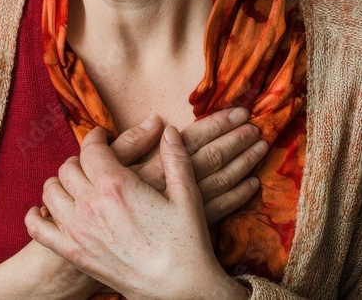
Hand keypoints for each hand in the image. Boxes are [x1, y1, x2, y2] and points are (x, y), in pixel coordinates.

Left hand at [25, 125, 233, 299]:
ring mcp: (78, 230)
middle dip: (81, 160)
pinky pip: (38, 229)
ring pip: (50, 191)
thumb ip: (175, 157)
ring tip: (75, 184)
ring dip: (60, 183)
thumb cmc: (185, 242)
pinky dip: (34, 217)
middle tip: (94, 164)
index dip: (96, 137)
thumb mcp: (185, 195)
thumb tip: (169, 131)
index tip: (102, 137)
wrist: (177, 289)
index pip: (91, 148)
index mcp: (116, 184)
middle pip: (68, 167)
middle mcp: (90, 204)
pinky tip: (41, 211)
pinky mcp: (73, 253)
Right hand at [115, 108, 266, 224]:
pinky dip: (238, 195)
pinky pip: (220, 210)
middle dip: (237, 139)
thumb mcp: (109, 169)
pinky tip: (252, 183)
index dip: (218, 124)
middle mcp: (172, 185)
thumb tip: (158, 120)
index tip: (239, 112)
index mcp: (155, 166)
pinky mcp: (188, 228)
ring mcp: (183, 208)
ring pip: (221, 181)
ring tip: (260, 146)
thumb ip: (130, 144)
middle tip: (257, 125)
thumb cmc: (101, 204)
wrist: (101, 250)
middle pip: (212, 157)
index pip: (193, 138)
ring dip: (243, 162)